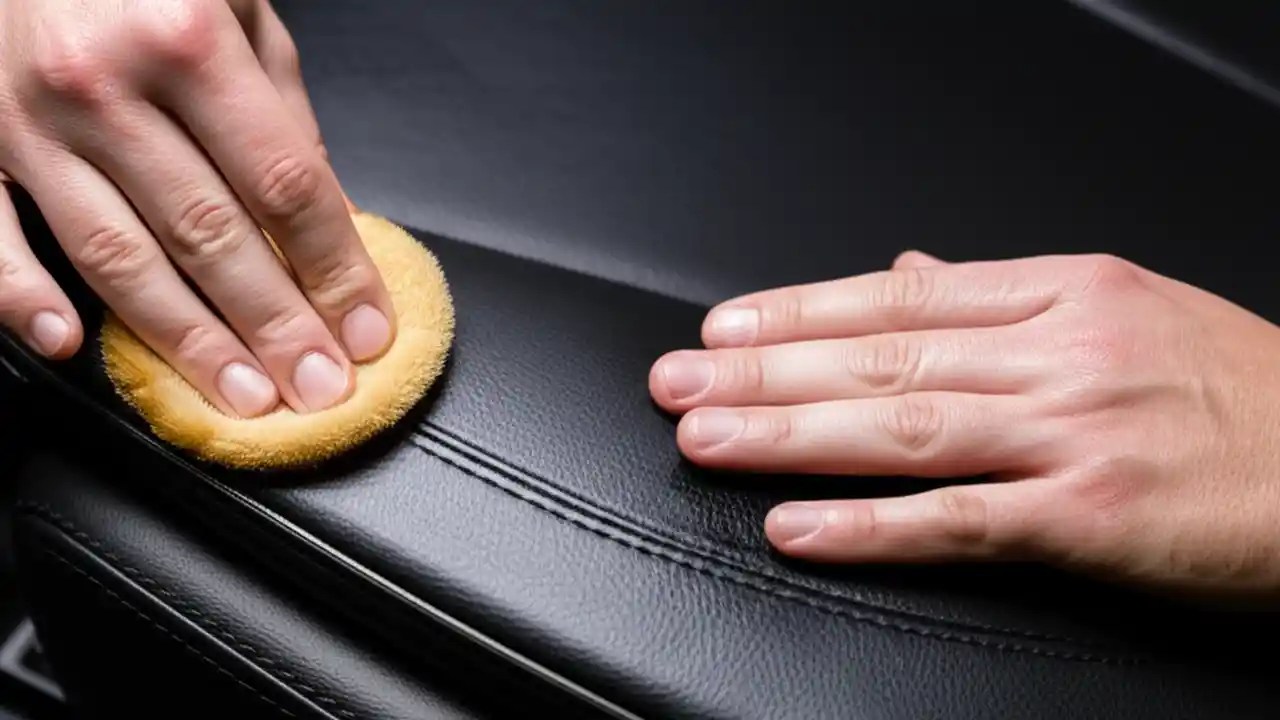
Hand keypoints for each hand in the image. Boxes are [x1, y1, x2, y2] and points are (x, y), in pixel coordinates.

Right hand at [0, 0, 393, 416]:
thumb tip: (324, 206)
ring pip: (121, 258)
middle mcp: (104, 84)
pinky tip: (73, 344)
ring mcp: (25, 120)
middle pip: (214, 236)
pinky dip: (25, 298)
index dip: (336, 268)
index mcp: (187, 38)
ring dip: (191, 342)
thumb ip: (278, 100)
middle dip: (278, 326)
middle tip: (320, 388)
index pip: (286, 185)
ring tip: (246, 397)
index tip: (368, 328)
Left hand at [650, 250, 1279, 602]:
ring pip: (901, 429)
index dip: (799, 312)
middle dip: (765, 370)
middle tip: (679, 381)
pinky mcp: (1091, 519)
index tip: (724, 326)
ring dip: (789, 436)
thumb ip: (1000, 295)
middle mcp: (1056, 354)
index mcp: (1062, 293)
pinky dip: (870, 526)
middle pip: (879, 359)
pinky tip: (797, 527)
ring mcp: (1071, 435)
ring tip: (706, 439)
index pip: (897, 299)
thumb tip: (906, 276)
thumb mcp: (1121, 309)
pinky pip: (959, 520)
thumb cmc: (1235, 391)